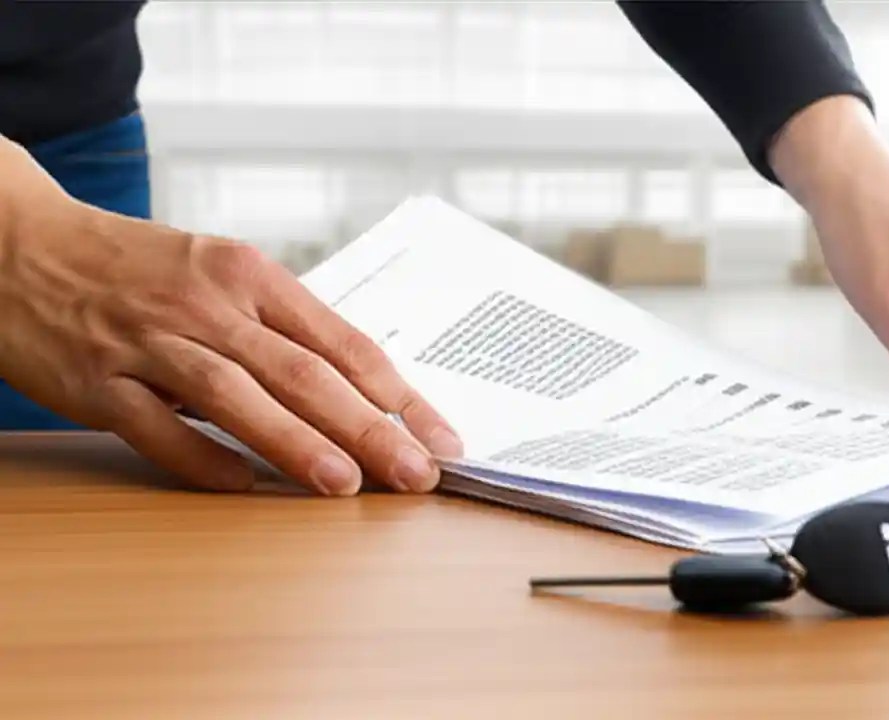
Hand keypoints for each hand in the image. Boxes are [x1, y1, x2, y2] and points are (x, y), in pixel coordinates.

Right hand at [0, 139, 462, 493]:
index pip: (343, 341)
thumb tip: (361, 391)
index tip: (442, 437)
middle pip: (305, 373)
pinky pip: (156, 428)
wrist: (17, 244)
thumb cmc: (137, 269)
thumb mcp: (219, 275)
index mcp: (250, 276)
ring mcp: (151, 342)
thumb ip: (282, 328)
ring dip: (296, 442)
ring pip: (237, 396)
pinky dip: (201, 459)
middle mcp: (208, 305)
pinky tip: (244, 487)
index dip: (399, 395)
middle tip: (418, 473)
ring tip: (347, 484)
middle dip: (370, 428)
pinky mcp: (97, 380)